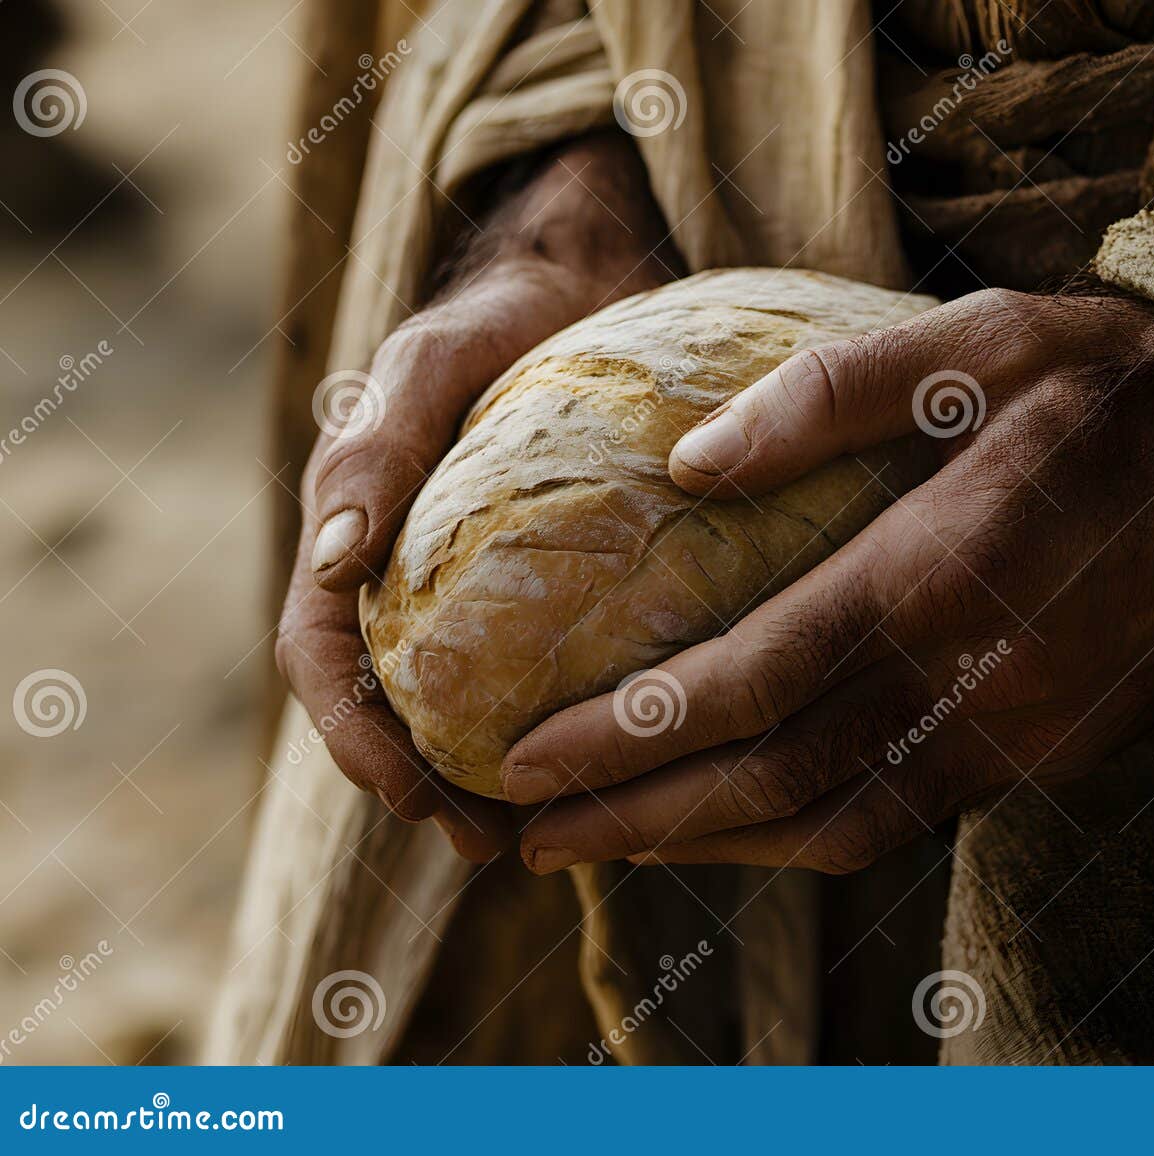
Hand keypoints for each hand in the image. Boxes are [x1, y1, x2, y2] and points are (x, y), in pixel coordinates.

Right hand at [275, 133, 679, 860]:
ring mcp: (459, 579)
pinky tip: (597, 756)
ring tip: (539, 830)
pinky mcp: (528, 579)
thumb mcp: (433, 359)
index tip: (411, 793)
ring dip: (477, 773)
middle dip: (417, 782)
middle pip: (380, 701)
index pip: (319, 655)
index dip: (353, 734)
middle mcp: (396, 568)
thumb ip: (377, 446)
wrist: (579, 282)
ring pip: (447, 699)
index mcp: (352, 530)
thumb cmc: (501, 314)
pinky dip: (538, 721)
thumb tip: (332, 561)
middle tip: (488, 842)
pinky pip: (519, 666)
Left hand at [502, 287, 1153, 872]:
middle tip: (523, 840)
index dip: (627, 738)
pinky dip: (809, 833)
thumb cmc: (1129, 381)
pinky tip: (749, 819)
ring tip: (608, 846)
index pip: (749, 686)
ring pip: (840, 827)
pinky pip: (909, 821)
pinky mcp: (1054, 756)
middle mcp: (973, 683)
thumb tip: (689, 461)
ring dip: (713, 848)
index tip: (520, 761)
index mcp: (940, 576)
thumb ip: (833, 394)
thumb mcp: (987, 338)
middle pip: (774, 786)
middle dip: (638, 821)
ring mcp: (1020, 736)